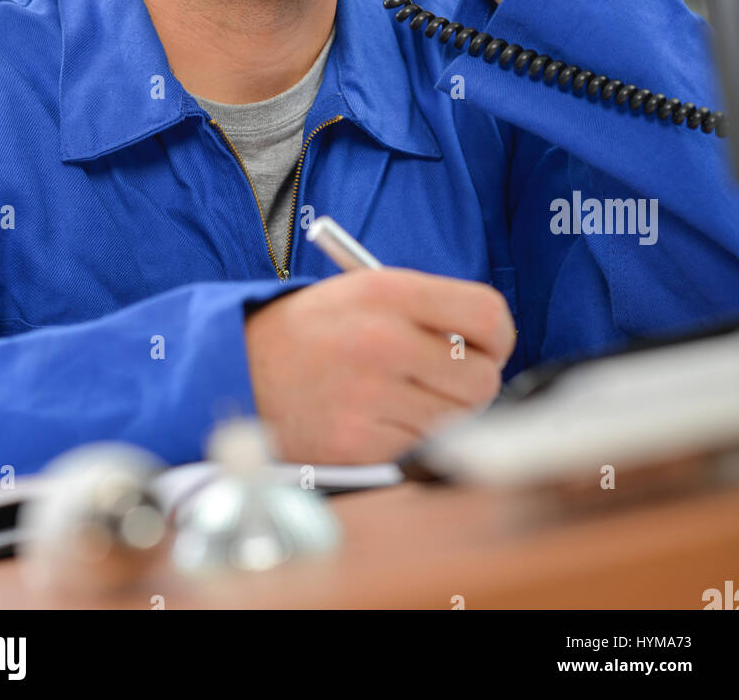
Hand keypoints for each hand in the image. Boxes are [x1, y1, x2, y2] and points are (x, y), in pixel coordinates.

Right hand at [243, 267, 516, 464]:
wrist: (241, 367)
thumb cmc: (314, 329)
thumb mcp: (365, 291)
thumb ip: (427, 309)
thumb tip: (488, 345)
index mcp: (389, 292)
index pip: (488, 315)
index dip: (498, 337)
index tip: (488, 346)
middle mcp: (384, 341)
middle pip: (483, 378)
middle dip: (473, 382)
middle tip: (446, 379)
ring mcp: (372, 396)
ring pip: (457, 418)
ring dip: (442, 413)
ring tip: (405, 396)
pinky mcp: (360, 443)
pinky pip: (421, 447)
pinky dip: (410, 439)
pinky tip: (379, 418)